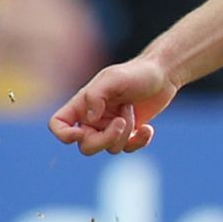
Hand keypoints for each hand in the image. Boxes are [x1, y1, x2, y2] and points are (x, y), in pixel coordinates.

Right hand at [49, 57, 177, 155]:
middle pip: (86, 146)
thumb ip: (96, 95)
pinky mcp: (129, 132)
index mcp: (82, 103)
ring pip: (110, 148)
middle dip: (105, 139)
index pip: (58, 124)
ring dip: (125, 132)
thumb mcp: (114, 78)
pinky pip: (128, 149)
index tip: (81, 132)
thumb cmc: (137, 72)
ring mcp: (111, 127)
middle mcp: (93, 118)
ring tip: (131, 109)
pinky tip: (148, 129)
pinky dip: (139, 142)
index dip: (63, 134)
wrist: (164, 74)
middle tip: (122, 121)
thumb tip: (90, 119)